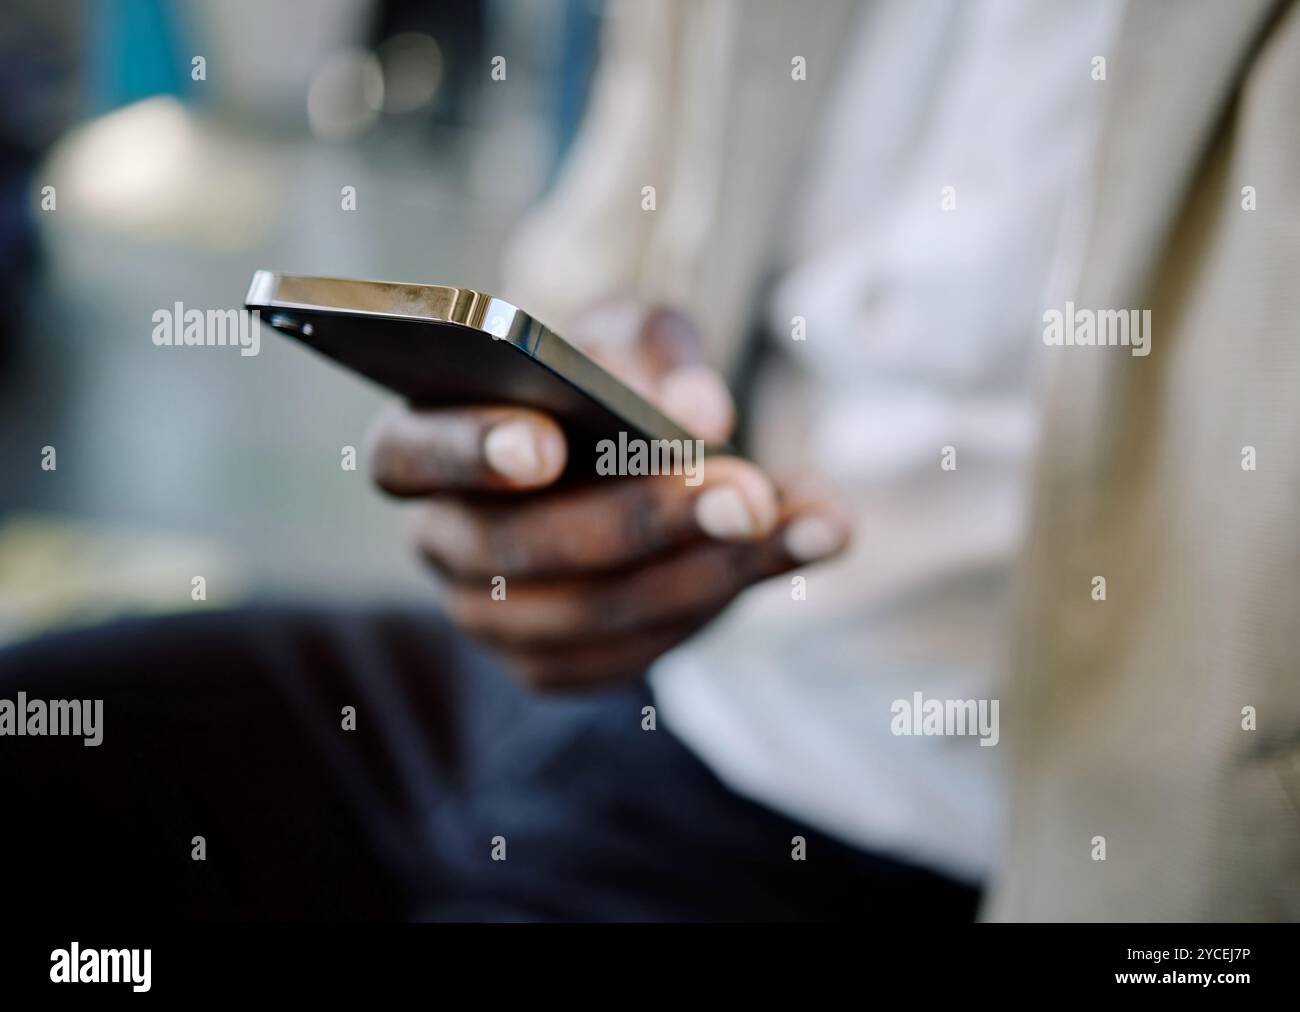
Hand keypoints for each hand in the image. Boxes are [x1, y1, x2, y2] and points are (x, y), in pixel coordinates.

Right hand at [366, 303, 850, 689]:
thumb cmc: (606, 376)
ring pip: (583, 616)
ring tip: (793, 523)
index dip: (470, 452)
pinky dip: (718, 603)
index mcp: (421, 443)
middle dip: (635, 522)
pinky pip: (628, 656)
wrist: (619, 454)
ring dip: (697, 572)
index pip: (409, 455)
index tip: (547, 444)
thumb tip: (702, 415)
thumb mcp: (632, 334)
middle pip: (511, 550)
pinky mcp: (548, 665)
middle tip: (742, 494)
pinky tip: (800, 545)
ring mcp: (487, 617)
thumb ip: (658, 355)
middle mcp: (440, 539)